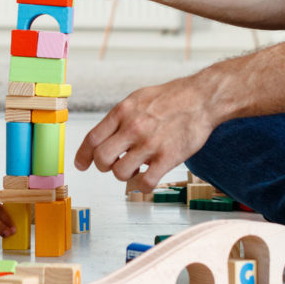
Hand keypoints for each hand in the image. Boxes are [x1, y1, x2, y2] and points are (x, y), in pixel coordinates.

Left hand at [75, 75, 218, 191]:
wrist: (202, 98)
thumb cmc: (172, 98)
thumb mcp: (138, 98)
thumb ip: (120, 117)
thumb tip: (105, 136)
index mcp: (123, 112)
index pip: (92, 139)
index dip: (83, 156)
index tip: (82, 165)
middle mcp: (133, 127)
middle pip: (102, 159)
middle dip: (104, 166)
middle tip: (114, 164)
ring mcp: (150, 144)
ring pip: (120, 173)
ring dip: (125, 175)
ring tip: (136, 168)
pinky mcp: (168, 157)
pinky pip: (145, 183)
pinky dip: (142, 186)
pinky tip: (147, 178)